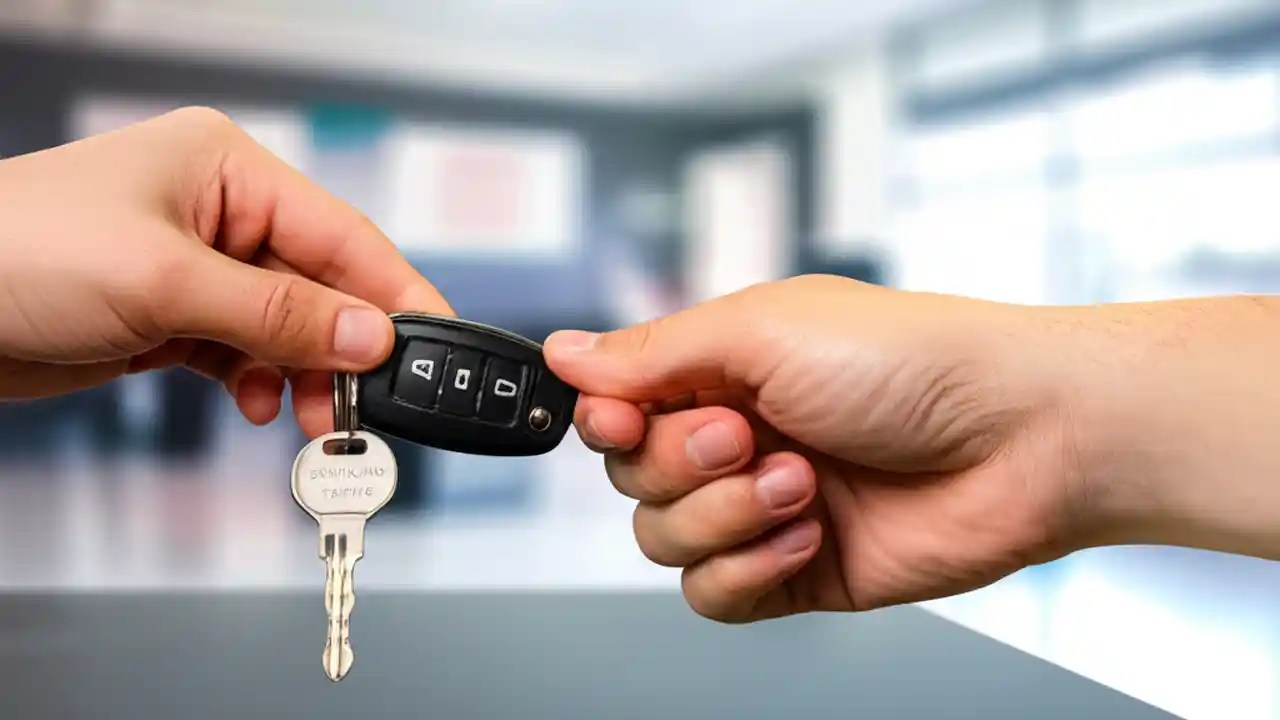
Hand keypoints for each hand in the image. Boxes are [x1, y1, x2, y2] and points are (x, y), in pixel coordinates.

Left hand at [0, 107, 449, 435]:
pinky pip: (245, 350)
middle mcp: (219, 212)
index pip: (341, 233)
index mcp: (227, 169)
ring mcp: (197, 265)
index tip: (434, 342)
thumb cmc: (16, 252)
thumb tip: (369, 334)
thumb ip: (279, 315)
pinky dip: (260, 381)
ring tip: (315, 416)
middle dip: (343, 347)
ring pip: (286, 326)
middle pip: (319, 285)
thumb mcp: (167, 282)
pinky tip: (259, 403)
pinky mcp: (173, 313)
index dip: (394, 292)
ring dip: (304, 373)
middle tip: (372, 400)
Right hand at [545, 275, 1279, 621]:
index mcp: (721, 368)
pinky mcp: (795, 571)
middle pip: (630, 478)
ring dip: (724, 515)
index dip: (607, 420)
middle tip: (750, 434)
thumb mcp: (762, 330)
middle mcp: (735, 435)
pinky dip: (747, 569)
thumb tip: (563, 352)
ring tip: (801, 482)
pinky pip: (714, 594)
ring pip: (662, 540)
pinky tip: (807, 535)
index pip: (615, 406)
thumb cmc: (912, 361)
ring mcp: (763, 506)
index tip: (625, 417)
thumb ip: (652, 353)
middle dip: (683, 463)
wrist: (1023, 438)